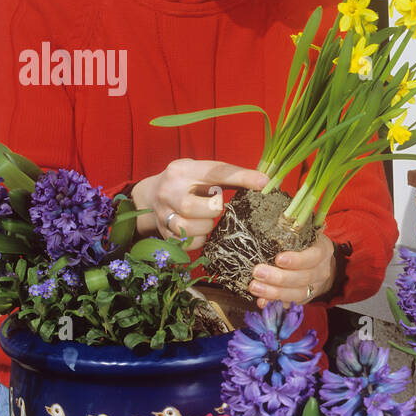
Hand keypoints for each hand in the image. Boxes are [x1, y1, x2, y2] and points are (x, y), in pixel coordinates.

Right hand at [132, 159, 268, 250]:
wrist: (150, 197)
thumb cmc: (186, 184)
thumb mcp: (202, 172)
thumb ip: (230, 176)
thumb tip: (265, 182)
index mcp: (183, 170)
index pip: (217, 173)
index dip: (242, 178)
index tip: (264, 183)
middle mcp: (170, 191)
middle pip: (208, 208)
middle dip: (216, 210)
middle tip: (213, 206)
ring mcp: (163, 214)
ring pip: (197, 229)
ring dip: (207, 226)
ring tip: (203, 218)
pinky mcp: (163, 234)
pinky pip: (189, 244)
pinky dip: (198, 239)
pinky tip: (196, 229)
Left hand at [249, 234, 335, 307]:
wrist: (321, 265)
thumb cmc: (306, 245)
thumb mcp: (305, 234)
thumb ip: (291, 231)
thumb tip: (267, 226)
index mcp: (323, 250)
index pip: (313, 256)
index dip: (296, 260)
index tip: (278, 259)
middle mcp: (322, 271)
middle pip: (303, 277)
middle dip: (279, 277)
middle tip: (258, 273)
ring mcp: (315, 287)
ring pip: (297, 293)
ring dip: (274, 292)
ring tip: (255, 287)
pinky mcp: (306, 299)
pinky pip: (290, 303)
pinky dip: (275, 303)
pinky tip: (262, 301)